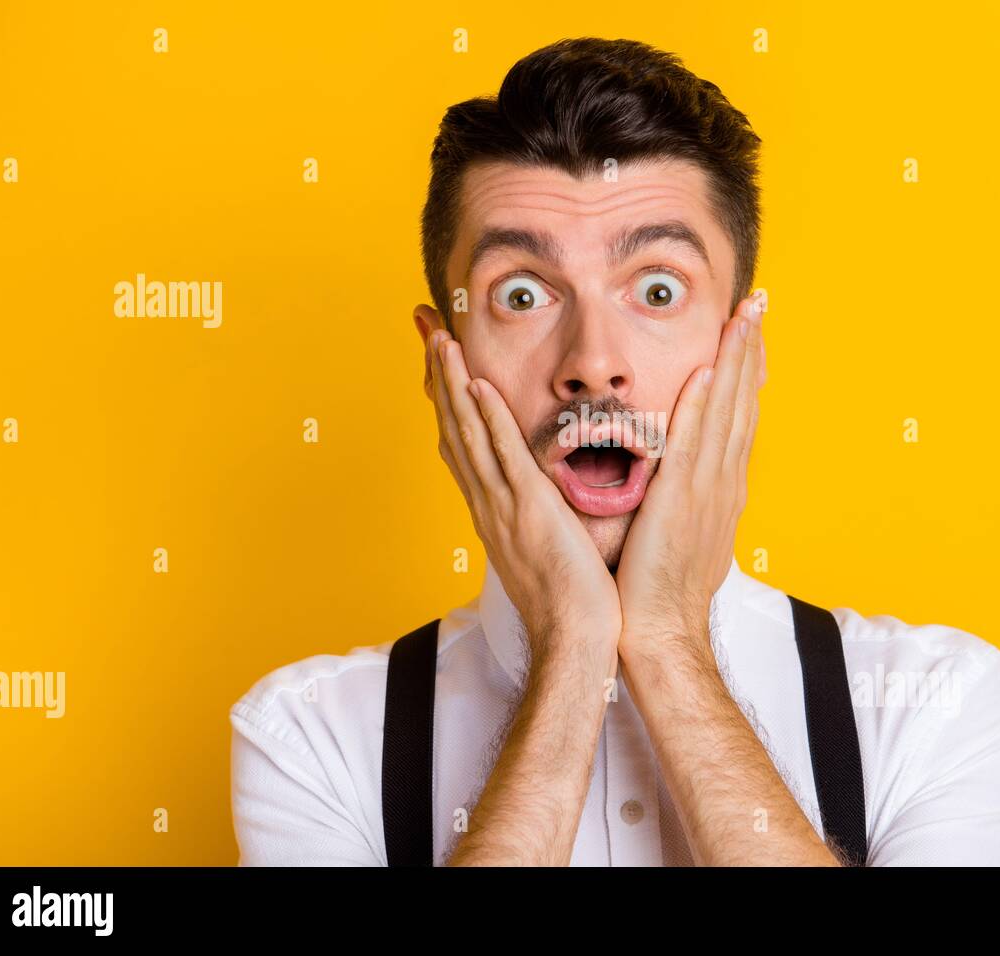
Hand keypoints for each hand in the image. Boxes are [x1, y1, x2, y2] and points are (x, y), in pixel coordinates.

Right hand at [424, 326, 621, 673]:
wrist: (574, 638)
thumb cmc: (569, 600)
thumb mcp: (544, 546)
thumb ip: (536, 513)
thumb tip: (540, 494)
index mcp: (492, 509)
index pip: (462, 441)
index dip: (448, 397)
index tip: (440, 357)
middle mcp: (487, 502)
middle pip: (453, 426)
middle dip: (438, 374)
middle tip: (424, 326)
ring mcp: (504, 505)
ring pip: (468, 433)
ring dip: (453, 384)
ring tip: (441, 338)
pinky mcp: (529, 510)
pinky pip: (503, 456)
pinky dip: (487, 420)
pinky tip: (478, 385)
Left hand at [614, 290, 766, 663]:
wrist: (661, 632)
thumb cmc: (662, 590)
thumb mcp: (683, 534)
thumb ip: (686, 498)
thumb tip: (682, 479)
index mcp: (722, 486)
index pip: (736, 416)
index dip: (744, 371)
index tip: (748, 332)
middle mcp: (724, 480)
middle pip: (741, 402)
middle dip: (750, 350)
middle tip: (758, 303)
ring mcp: (707, 488)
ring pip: (725, 411)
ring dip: (736, 361)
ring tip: (745, 316)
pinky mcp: (682, 499)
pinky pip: (693, 442)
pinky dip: (703, 406)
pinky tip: (706, 371)